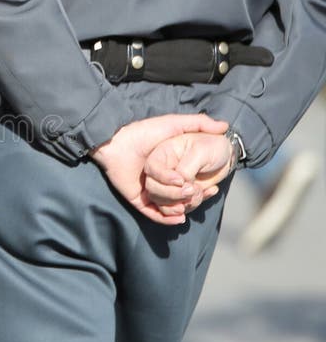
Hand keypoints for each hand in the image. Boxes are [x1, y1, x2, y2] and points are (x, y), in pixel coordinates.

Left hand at [90, 114, 227, 225]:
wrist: (117, 142)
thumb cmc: (144, 132)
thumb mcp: (175, 125)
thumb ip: (199, 123)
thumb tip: (225, 126)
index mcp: (167, 165)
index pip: (187, 180)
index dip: (199, 184)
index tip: (211, 186)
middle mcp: (158, 179)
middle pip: (179, 196)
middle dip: (191, 198)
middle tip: (200, 194)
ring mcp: (147, 190)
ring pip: (167, 206)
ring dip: (180, 208)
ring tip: (189, 204)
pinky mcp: (137, 199)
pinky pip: (153, 213)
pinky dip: (166, 218)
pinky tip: (178, 217)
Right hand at [142, 132, 233, 217]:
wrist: (225, 156)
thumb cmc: (211, 147)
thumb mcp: (200, 151)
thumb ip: (186, 168)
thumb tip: (181, 185)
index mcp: (162, 154)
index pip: (151, 169)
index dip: (164, 178)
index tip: (182, 180)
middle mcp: (161, 170)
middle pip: (152, 189)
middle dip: (172, 195)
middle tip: (191, 191)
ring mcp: (168, 185)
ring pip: (162, 203)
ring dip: (182, 204)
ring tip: (199, 193)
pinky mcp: (178, 196)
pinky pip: (176, 209)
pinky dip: (191, 206)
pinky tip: (207, 193)